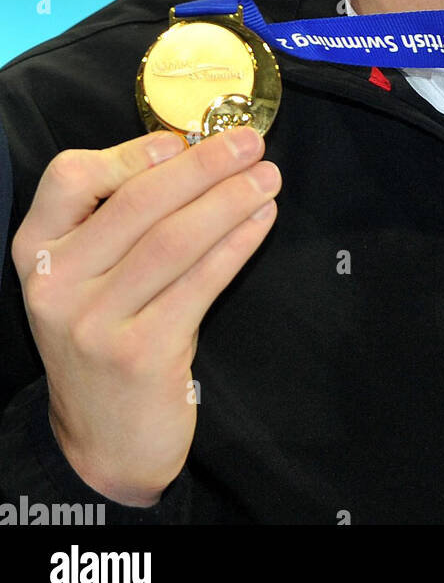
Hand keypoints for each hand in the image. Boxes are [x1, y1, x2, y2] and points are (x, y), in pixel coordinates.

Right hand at [10, 125, 279, 506]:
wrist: (102, 441)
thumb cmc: (109, 335)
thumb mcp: (89, 275)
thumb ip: (120, 219)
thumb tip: (193, 152)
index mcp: (37, 249)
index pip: (69, 177)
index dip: (129, 152)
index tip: (180, 141)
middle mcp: (56, 284)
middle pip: (137, 203)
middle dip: (204, 165)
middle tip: (251, 143)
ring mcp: (94, 322)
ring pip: (174, 239)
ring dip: (230, 200)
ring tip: (267, 178)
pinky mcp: (140, 354)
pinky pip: (200, 282)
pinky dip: (237, 244)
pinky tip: (261, 221)